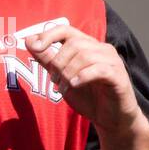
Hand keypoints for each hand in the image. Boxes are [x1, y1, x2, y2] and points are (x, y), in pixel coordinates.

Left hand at [26, 24, 146, 138]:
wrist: (110, 119)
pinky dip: (82, 77)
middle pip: (74, 43)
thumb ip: (47, 59)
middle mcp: (101, 49)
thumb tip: (29, 40)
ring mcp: (112, 61)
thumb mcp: (62, 77)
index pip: (66, 30)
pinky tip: (75, 85)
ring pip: (85, 55)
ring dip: (68, 72)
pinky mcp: (118, 76)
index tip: (34, 47)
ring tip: (64, 87)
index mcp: (88, 46)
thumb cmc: (88, 97)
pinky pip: (99, 69)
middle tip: (54, 80)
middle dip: (58, 62)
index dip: (48, 35)